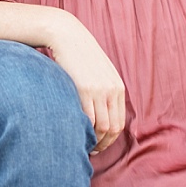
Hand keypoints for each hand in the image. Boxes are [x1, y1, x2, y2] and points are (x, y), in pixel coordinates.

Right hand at [44, 14, 126, 153]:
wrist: (66, 35)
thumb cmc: (78, 54)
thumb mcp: (98, 70)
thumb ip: (103, 88)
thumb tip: (100, 109)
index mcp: (118, 87)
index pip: (119, 122)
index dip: (110, 139)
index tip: (100, 145)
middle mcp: (112, 90)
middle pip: (113, 127)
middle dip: (103, 143)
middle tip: (92, 151)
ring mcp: (99, 90)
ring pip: (101, 126)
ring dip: (93, 139)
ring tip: (83, 145)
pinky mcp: (84, 88)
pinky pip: (87, 116)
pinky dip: (83, 129)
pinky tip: (76, 132)